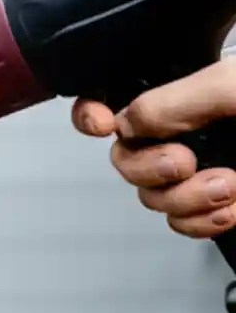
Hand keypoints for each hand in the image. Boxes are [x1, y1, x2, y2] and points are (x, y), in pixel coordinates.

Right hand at [72, 60, 235, 238]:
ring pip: (152, 198)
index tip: (100, 124)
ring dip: (185, 201)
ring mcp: (200, 171)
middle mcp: (185, 134)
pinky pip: (181, 225)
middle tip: (185, 164)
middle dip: (147, 169)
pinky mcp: (215, 206)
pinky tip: (232, 209)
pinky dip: (203, 224)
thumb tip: (126, 122)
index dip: (91, 114)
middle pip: (125, 160)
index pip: (117, 100)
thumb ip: (176, 100)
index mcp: (186, 97)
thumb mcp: (232, 87)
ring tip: (227, 188)